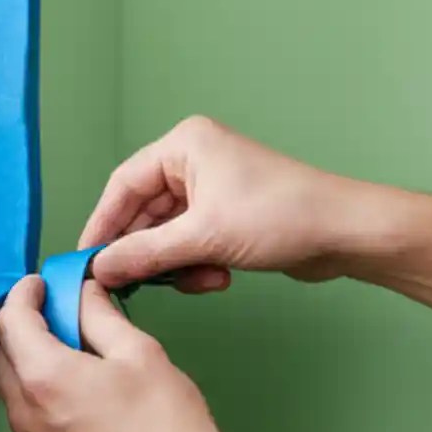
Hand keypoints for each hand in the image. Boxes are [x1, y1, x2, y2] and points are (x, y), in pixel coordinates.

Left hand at [0, 276, 241, 431]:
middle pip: (1, 356)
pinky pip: (30, 419)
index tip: (41, 284)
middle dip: (22, 328)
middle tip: (59, 314)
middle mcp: (25, 413)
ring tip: (77, 355)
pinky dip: (42, 396)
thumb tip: (82, 294)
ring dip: (31, 363)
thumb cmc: (168, 428)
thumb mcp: (140, 353)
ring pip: (13, 389)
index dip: (24, 294)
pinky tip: (83, 395)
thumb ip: (100, 316)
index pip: (10, 321)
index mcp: (44, 377)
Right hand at [80, 116, 365, 291]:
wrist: (345, 233)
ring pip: (167, 234)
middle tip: (130, 286)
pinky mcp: (228, 215)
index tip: (87, 261)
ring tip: (200, 278)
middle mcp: (195, 160)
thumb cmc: (282, 215)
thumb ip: (144, 254)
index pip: (123, 185)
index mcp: (184, 146)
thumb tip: (101, 269)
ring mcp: (212, 188)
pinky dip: (197, 264)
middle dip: (145, 251)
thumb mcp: (202, 238)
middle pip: (143, 212)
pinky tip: (218, 277)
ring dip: (177, 263)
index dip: (102, 225)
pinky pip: (191, 242)